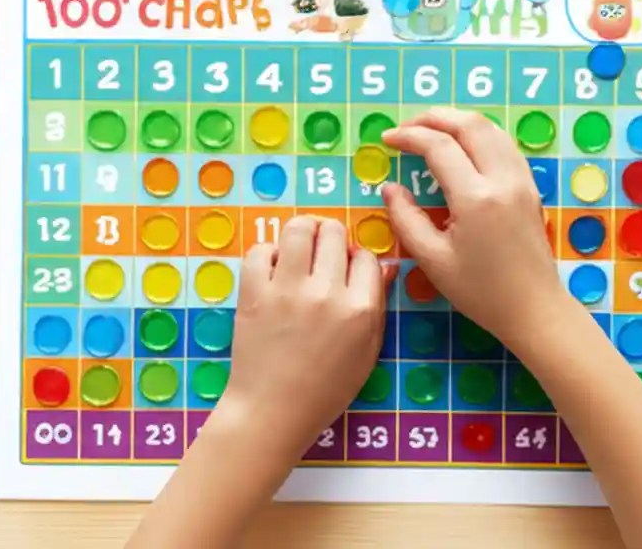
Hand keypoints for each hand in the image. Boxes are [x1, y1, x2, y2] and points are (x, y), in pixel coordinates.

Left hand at [219, 216, 389, 458]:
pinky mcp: (254, 293)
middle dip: (332, 237)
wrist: (273, 412)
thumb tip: (386, 266)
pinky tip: (272, 267)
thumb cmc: (325, 389)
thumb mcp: (366, 352)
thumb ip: (377, 306)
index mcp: (360, 310)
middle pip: (335, 233)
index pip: (367, 257)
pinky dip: (267, 253)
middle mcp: (327, 293)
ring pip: (299, 229)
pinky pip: (260, 250)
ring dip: (303, 231)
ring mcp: (288, 291)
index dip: (358, 259)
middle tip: (323, 252)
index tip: (347, 268)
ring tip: (299, 245)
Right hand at [381, 107, 568, 346]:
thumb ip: (406, 219)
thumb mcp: (433, 260)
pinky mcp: (530, 188)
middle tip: (407, 126)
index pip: (439, 146)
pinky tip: (463, 146)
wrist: (533, 309)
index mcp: (476, 198)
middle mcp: (503, 180)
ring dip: (459, 121)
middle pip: (469, 125)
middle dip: (434, 117)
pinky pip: (504, 145)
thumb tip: (391, 188)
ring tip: (431, 129)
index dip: (409, 136)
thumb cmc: (481, 292)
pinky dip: (480, 135)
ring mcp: (521, 181)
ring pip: (491, 129)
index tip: (387, 139)